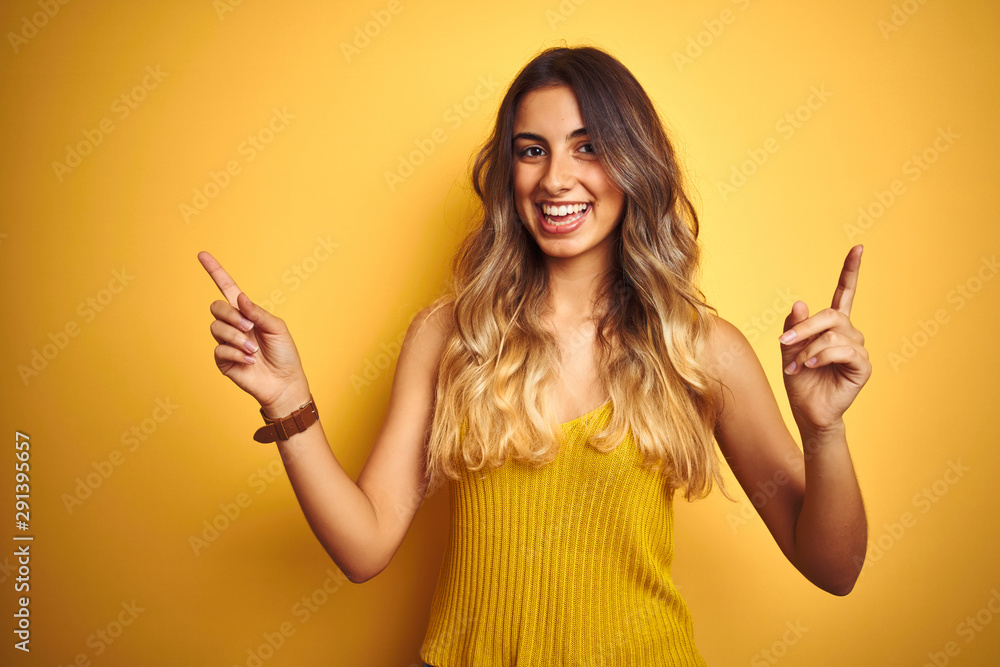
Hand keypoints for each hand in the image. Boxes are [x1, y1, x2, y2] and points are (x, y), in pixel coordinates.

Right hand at [199, 251, 310, 415]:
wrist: (284, 382)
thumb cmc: (284, 354)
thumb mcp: (277, 328)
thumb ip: (258, 312)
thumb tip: (239, 298)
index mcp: (247, 313)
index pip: (227, 288)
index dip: (215, 271)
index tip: (202, 254)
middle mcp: (234, 325)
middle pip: (217, 307)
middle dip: (231, 316)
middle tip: (250, 329)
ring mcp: (226, 342)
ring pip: (216, 328)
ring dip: (237, 338)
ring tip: (254, 350)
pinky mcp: (223, 360)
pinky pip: (219, 349)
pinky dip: (236, 353)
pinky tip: (250, 361)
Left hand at [778, 245, 871, 432]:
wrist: (807, 411)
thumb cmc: (800, 381)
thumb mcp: (789, 350)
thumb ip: (793, 328)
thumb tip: (800, 303)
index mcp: (832, 327)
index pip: (844, 294)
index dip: (851, 271)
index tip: (858, 248)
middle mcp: (848, 334)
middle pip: (832, 315)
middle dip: (805, 328)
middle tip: (785, 344)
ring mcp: (857, 349)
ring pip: (834, 334)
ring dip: (809, 349)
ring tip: (799, 365)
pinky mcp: (862, 366)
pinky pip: (843, 350)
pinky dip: (822, 356)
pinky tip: (812, 366)